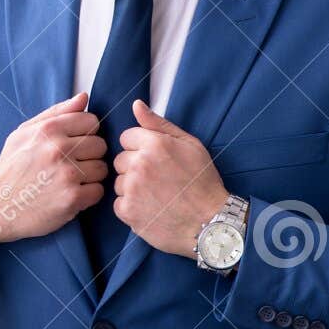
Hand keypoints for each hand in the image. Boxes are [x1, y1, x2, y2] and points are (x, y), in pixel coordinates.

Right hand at [0, 92, 107, 261]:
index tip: (71, 146)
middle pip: (100, 145)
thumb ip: (55, 113)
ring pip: (102, 168)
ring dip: (89, 177)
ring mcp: (67, 174)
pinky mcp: (72, 198)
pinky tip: (70, 196)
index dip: (84, 134)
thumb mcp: (23, 134)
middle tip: (68, 167)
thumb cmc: (11, 169)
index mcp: (48, 130)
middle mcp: (59, 149)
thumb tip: (84, 97)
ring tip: (68, 182)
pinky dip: (87, 196)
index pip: (91, 121)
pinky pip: (99, 191)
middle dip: (89, 156)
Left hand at [113, 99, 229, 258]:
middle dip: (134, 167)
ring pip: (118, 182)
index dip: (140, 147)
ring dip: (132, 188)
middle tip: (158, 180)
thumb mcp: (190, 145)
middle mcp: (139, 164)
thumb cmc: (203, 183)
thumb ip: (159, 124)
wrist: (210, 223)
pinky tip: (151, 208)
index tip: (155, 159)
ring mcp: (132, 189)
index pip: (127, 137)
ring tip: (156, 195)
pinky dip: (131, 207)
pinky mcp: (127, 211)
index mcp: (154, 144)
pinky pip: (118, 203)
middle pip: (120, 159)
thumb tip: (136, 105)